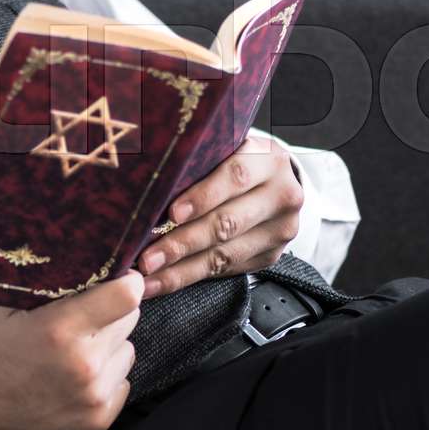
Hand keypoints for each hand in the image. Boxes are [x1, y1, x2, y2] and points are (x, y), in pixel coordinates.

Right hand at [0, 270, 143, 429]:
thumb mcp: (7, 311)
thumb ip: (46, 286)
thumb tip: (78, 258)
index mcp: (60, 329)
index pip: (126, 294)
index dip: (126, 282)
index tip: (120, 279)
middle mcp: (84, 362)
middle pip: (130, 319)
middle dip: (114, 312)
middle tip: (87, 317)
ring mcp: (94, 394)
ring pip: (128, 351)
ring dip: (110, 347)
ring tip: (77, 353)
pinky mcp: (100, 419)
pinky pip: (122, 382)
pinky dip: (107, 378)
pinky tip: (77, 380)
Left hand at [135, 133, 302, 299]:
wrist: (280, 182)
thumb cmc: (239, 161)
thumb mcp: (227, 148)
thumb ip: (198, 159)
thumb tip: (148, 174)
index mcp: (268, 160)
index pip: (236, 176)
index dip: (203, 196)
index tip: (172, 213)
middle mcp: (281, 196)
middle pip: (228, 223)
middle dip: (182, 243)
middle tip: (147, 257)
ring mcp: (279, 230)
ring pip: (225, 254)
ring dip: (181, 270)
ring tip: (148, 277)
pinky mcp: (270, 256)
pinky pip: (226, 270)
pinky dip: (190, 277)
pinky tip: (163, 281)